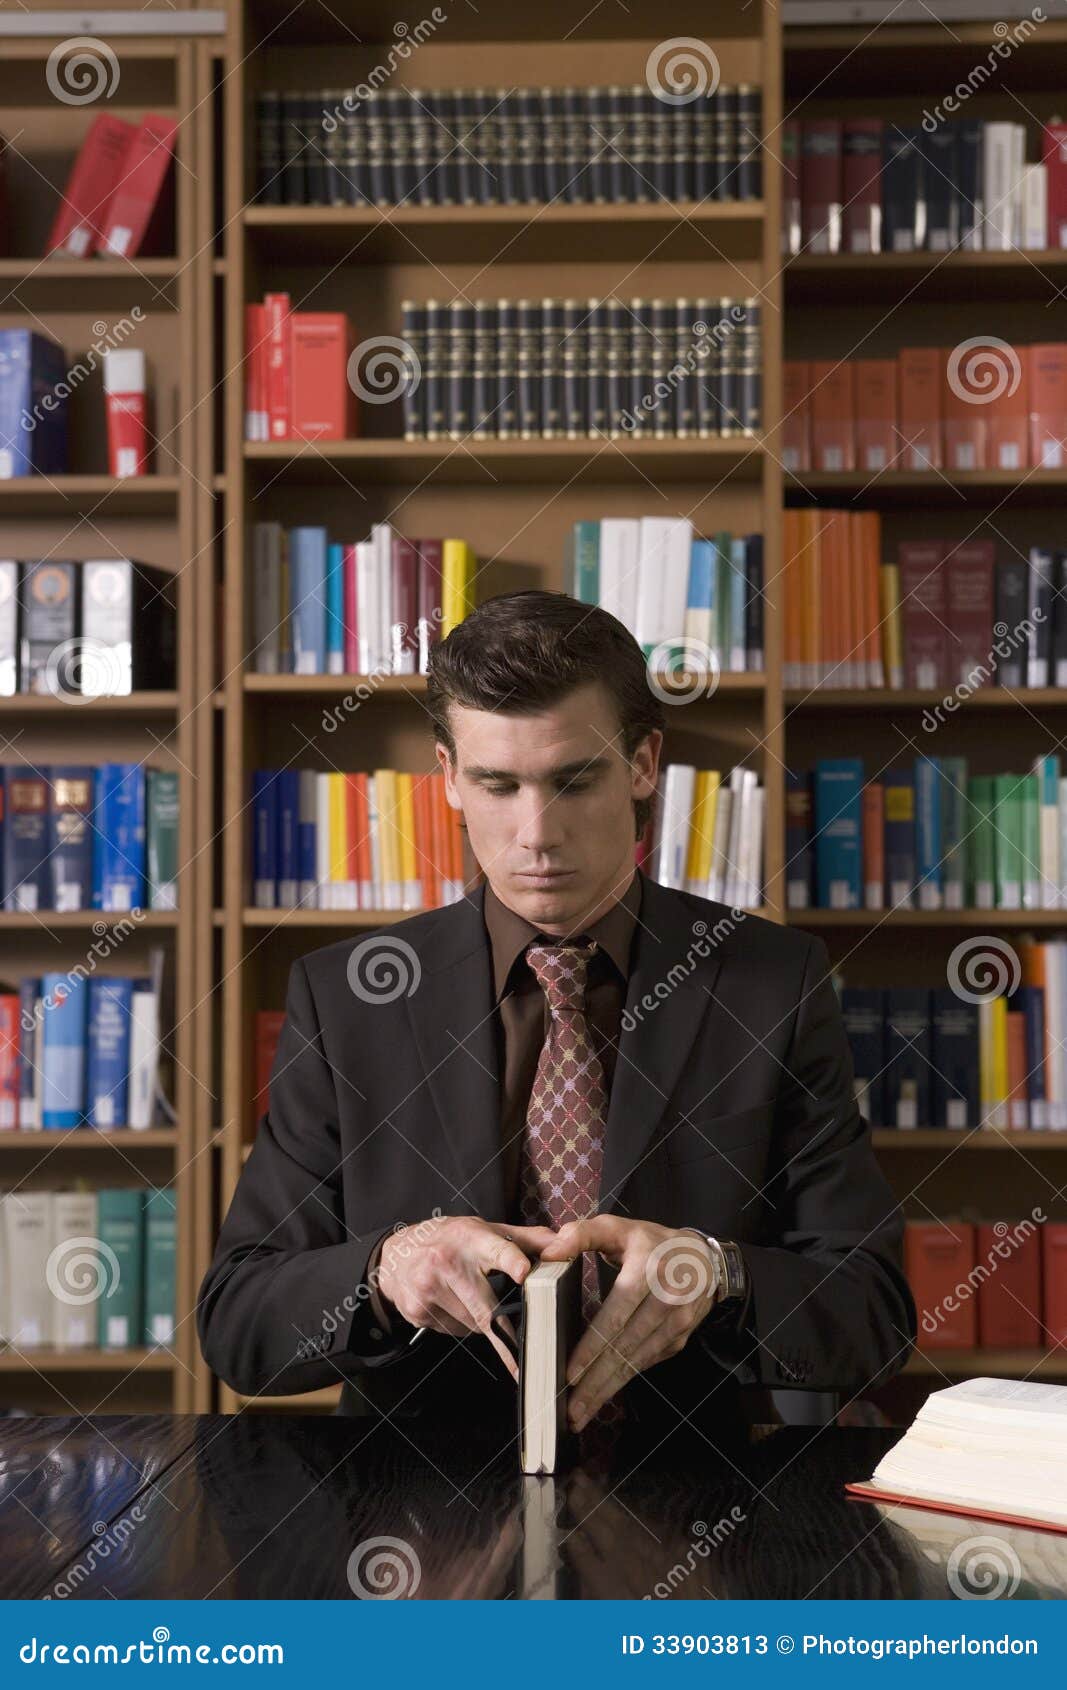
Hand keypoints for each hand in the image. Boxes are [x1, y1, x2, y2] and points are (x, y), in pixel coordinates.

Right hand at [376, 1216, 556, 1380]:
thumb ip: (526, 1239)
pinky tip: (452, 1306)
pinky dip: (461, 1326)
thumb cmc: (450, 1240)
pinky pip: (454, 1331)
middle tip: (525, 1359)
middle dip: (506, 1334)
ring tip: (474, 1301)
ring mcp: (428, 1288)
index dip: (512, 1261)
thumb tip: (563, 1245)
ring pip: (472, 1325)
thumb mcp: (485, 1230)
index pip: (497, 1248)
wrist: (395, 1255)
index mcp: (471, 1238)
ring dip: (483, 1324)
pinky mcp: (417, 1310)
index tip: (525, 1272)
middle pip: (485, 1307)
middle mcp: (447, 1262)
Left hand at [539, 1216, 720, 1428]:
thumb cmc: (652, 1242)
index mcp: (648, 1269)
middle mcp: (667, 1299)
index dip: (593, 1347)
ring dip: (607, 1390)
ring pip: (636, 1362)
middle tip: (569, 1412)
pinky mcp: (679, 1339)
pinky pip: (646, 1363)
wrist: (705, 1259)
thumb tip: (549, 1252)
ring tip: (580, 1415)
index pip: (616, 1315)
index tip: (570, 1374)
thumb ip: (582, 1234)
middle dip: (595, 1383)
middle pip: (625, 1347)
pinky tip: (603, 1395)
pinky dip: (623, 1380)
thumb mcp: (619, 1228)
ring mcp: (676, 1323)